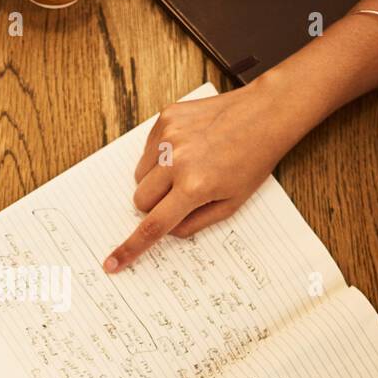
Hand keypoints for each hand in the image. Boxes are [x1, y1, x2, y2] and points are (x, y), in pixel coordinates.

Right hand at [103, 83, 303, 272]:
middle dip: (154, 205)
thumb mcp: (231, 204)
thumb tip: (166, 230)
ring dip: (156, 179)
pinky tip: (187, 148)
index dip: (130, 248)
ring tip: (188, 167)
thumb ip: (194, 223)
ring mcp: (168, 136)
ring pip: (140, 175)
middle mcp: (176, 161)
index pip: (153, 225)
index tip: (112, 263)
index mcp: (195, 187)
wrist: (264, 115)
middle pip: (140, 200)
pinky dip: (160, 156)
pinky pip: (147, 150)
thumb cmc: (252, 161)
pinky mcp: (166, 118)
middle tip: (180, 196)